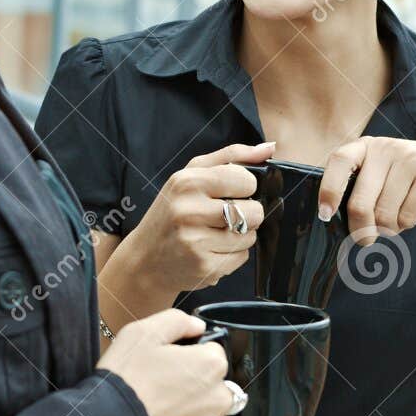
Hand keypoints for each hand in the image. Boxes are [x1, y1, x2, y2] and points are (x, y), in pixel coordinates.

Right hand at [97, 309, 235, 415]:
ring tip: (161, 415)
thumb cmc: (124, 379)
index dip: (189, 357)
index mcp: (210, 364)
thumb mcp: (142, 332)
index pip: (213, 353)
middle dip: (196, 387)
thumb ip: (177, 321)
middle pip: (215, 387)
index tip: (168, 366)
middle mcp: (221, 397)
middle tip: (162, 391)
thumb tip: (198, 326)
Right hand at [111, 142, 274, 300]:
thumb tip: (270, 148)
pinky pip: (241, 258)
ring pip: (250, 237)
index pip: (246, 180)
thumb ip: (232, 156)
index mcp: (187, 182)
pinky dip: (231, 256)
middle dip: (245, 215)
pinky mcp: (204, 267)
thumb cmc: (171, 212)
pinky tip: (210, 251)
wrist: (145, 260)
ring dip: (238, 236)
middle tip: (221, 217)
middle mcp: (189, 211)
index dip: (244, 188)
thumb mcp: (191, 175)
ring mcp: (196, 242)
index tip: (228, 193)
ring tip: (213, 235)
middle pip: (254, 212)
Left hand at [318, 136, 415, 244]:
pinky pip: (407, 217)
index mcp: (367, 146)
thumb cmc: (409, 179)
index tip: (326, 215)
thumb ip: (359, 187)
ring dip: (388, 227)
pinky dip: (406, 225)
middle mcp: (387, 149)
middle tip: (365, 241)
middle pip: (360, 202)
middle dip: (361, 229)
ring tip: (396, 217)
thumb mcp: (381, 173)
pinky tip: (413, 212)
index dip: (329, 190)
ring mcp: (411, 160)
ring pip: (384, 215)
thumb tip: (333, 218)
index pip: (339, 162)